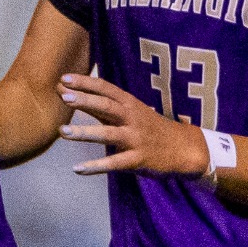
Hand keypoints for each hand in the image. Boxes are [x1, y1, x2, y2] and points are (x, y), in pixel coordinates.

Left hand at [56, 73, 209, 176]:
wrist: (185, 148)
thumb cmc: (148, 127)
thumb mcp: (129, 112)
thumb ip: (99, 105)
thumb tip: (68, 92)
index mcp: (130, 103)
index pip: (106, 88)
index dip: (86, 83)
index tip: (64, 77)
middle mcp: (132, 118)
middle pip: (107, 107)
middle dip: (85, 101)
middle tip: (64, 96)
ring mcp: (136, 139)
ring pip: (108, 134)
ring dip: (85, 132)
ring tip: (63, 131)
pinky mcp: (138, 160)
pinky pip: (114, 163)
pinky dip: (96, 166)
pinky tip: (77, 169)